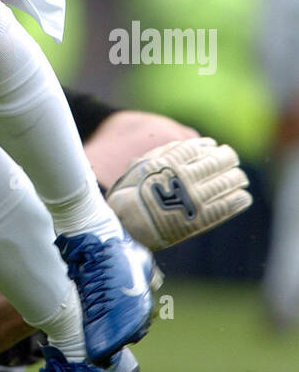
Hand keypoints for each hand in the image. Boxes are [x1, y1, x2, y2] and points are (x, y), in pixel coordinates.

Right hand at [106, 136, 251, 250]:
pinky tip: (244, 197)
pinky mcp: (200, 219)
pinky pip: (225, 207)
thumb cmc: (131, 194)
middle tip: (232, 159)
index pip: (199, 147)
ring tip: (240, 178)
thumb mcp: (141, 165)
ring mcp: (194, 199)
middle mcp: (186, 177)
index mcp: (171, 162)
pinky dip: (237, 200)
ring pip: (225, 182)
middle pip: (217, 162)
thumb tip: (193, 145)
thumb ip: (166, 152)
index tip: (214, 146)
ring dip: (237, 178)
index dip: (209, 146)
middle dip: (228, 158)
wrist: (128, 226)